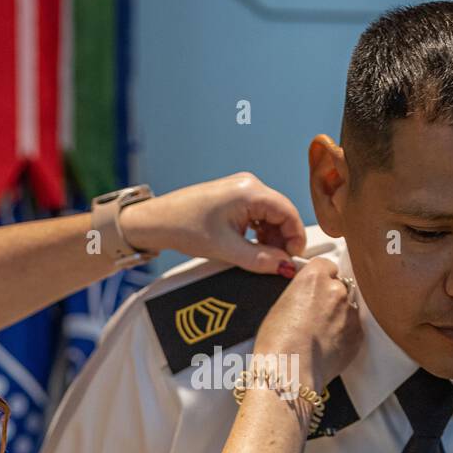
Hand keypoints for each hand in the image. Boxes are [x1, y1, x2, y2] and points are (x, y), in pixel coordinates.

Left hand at [119, 173, 306, 272]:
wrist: (157, 221)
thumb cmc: (185, 228)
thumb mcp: (227, 249)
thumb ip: (261, 260)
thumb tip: (286, 267)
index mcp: (250, 191)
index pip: (289, 213)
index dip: (295, 238)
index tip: (291, 260)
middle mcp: (249, 184)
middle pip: (282, 213)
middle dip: (283, 240)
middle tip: (276, 263)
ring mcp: (241, 188)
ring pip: (271, 215)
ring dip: (271, 238)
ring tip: (260, 257)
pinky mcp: (234, 197)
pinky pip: (258, 214)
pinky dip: (260, 232)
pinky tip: (251, 246)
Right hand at [254, 256, 361, 392]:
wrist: (289, 371)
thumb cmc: (277, 340)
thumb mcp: (280, 304)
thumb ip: (300, 292)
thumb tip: (309, 295)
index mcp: (315, 276)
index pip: (326, 266)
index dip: (320, 279)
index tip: (313, 291)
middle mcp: (338, 290)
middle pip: (340, 286)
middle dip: (331, 298)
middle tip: (315, 316)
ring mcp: (351, 313)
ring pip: (348, 308)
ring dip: (339, 317)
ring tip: (320, 335)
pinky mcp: (358, 335)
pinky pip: (354, 329)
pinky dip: (344, 335)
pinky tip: (328, 346)